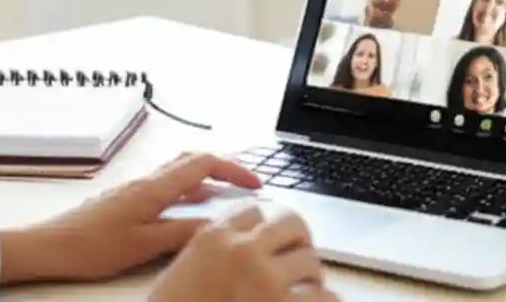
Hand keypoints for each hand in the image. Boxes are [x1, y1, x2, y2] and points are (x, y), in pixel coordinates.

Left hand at [0, 152, 261, 284]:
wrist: (50, 246)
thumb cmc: (91, 247)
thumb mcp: (144, 245)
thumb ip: (182, 233)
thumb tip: (216, 224)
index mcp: (153, 188)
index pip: (203, 164)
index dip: (233, 169)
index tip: (255, 183)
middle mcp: (146, 181)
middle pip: (192, 160)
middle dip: (223, 167)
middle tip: (245, 183)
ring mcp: (135, 188)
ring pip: (178, 172)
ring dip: (205, 177)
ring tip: (225, 196)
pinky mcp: (126, 199)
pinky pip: (165, 185)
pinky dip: (186, 189)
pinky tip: (188, 209)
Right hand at [149, 204, 338, 301]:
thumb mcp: (181, 273)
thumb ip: (210, 254)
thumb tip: (243, 249)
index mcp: (213, 238)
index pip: (254, 212)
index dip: (265, 229)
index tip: (270, 241)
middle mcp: (243, 250)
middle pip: (291, 222)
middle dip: (299, 240)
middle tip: (298, 259)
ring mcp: (266, 279)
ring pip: (310, 259)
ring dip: (310, 276)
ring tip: (305, 290)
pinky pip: (324, 297)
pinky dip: (324, 301)